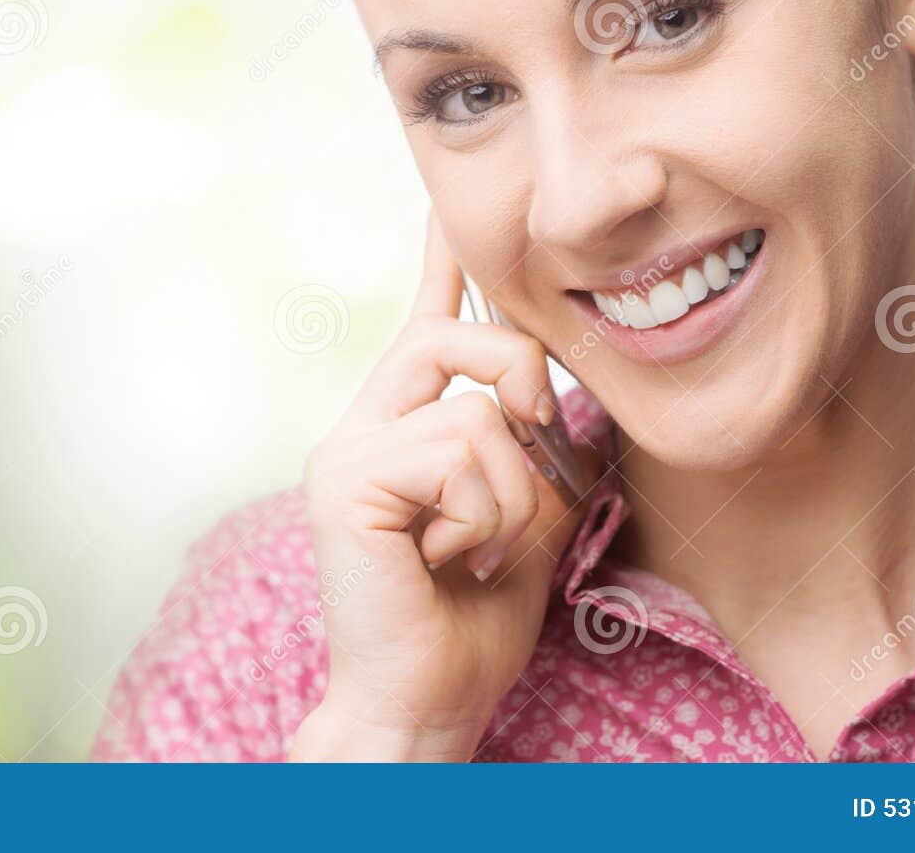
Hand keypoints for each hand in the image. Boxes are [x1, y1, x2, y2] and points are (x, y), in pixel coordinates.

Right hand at [290, 208, 597, 760]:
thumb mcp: (530, 522)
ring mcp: (347, 450)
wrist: (425, 704)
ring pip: (477, 414)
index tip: (447, 209)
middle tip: (541, 437)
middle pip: (456, 336)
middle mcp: (364, 426)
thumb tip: (567, 404)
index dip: (442, 265)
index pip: (427, 325)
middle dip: (521, 375)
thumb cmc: (472, 621)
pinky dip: (485, 518)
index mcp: (401, 428)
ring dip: (512, 497)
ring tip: (478, 553)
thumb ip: (540, 457)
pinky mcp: (347, 482)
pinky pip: (459, 456)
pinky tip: (451, 561)